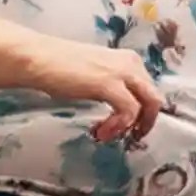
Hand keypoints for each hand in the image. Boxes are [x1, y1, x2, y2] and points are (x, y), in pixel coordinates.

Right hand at [22, 39, 163, 142]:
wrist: (40, 59)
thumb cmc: (61, 68)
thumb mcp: (98, 75)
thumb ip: (115, 86)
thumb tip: (122, 111)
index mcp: (129, 60)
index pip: (149, 90)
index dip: (142, 112)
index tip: (126, 126)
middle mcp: (132, 63)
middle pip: (155, 98)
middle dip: (145, 122)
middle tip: (129, 137)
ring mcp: (123, 72)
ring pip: (149, 105)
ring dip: (131, 126)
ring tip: (107, 135)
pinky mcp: (110, 84)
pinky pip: (129, 111)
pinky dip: (119, 126)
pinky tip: (102, 132)